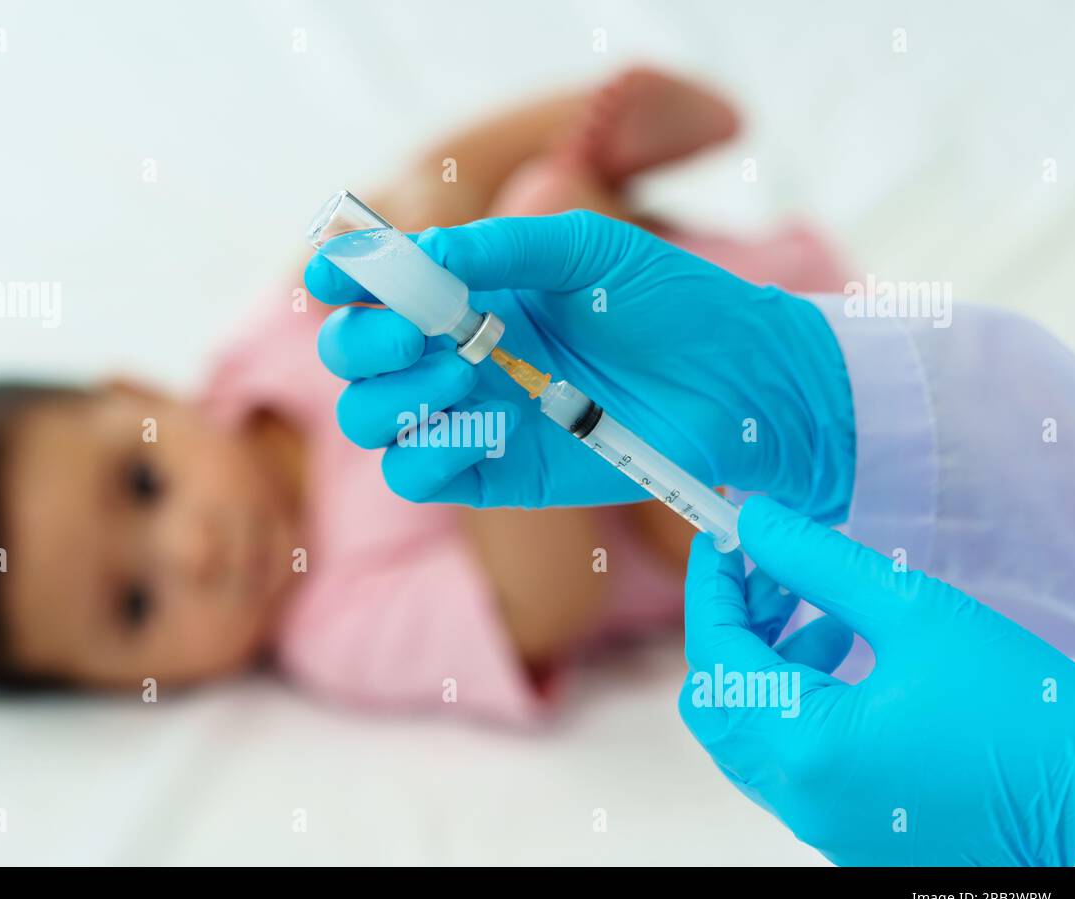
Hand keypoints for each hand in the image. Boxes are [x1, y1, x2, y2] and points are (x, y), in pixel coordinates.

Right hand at [306, 211, 853, 517]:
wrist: (741, 382)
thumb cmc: (673, 303)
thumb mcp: (588, 251)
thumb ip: (503, 248)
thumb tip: (423, 255)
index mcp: (472, 293)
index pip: (376, 288)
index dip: (342, 277)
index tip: (334, 273)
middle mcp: (458, 353)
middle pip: (356, 358)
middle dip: (362, 339)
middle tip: (415, 329)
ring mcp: (473, 415)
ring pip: (372, 419)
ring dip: (395, 393)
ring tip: (467, 371)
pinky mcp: (497, 473)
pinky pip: (418, 473)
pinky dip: (429, 451)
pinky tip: (487, 425)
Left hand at [680, 495, 1074, 865]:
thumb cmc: (1026, 720)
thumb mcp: (920, 616)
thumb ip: (821, 563)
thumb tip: (756, 518)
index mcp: (802, 746)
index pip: (716, 652)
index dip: (711, 587)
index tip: (720, 535)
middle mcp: (796, 794)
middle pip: (718, 697)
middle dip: (734, 626)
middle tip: (769, 573)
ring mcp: (818, 820)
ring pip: (751, 728)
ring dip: (768, 661)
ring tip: (822, 612)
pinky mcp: (847, 827)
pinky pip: (790, 757)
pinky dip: (796, 700)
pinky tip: (847, 657)